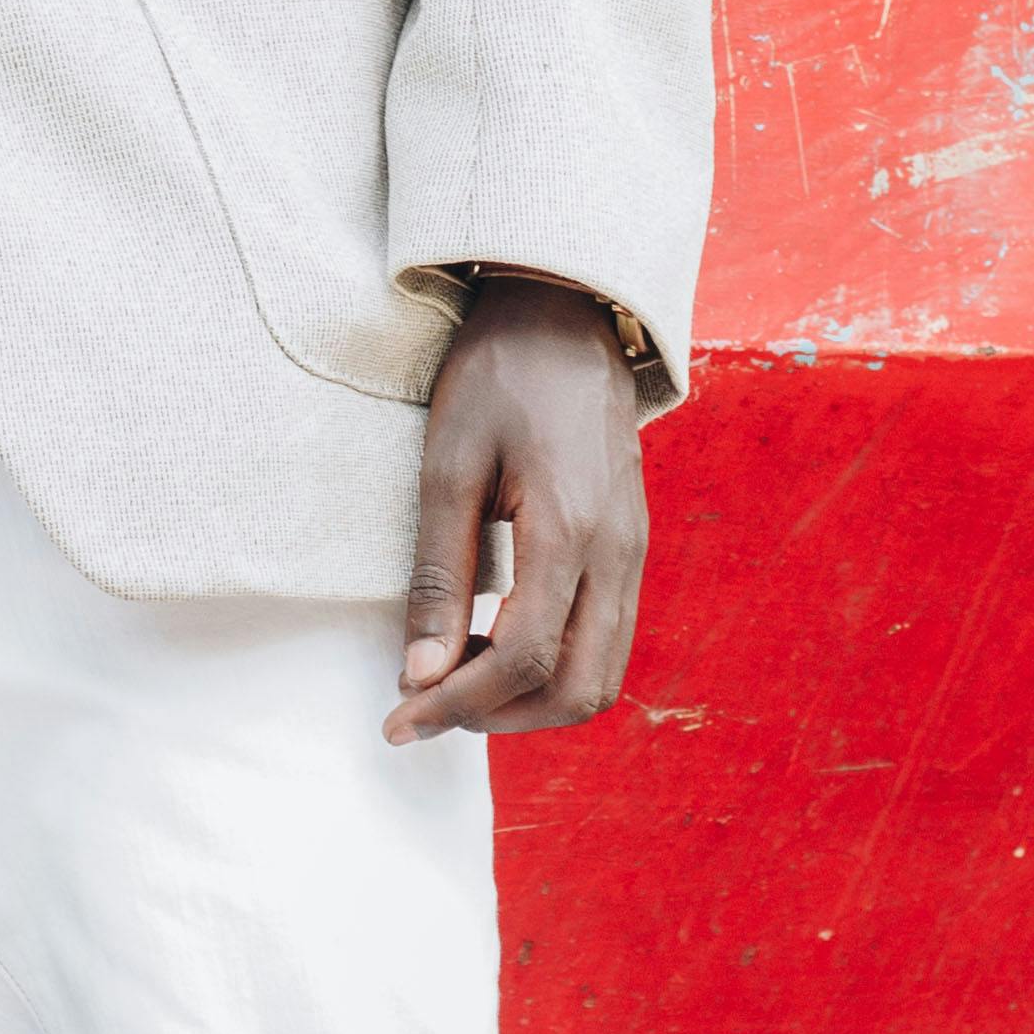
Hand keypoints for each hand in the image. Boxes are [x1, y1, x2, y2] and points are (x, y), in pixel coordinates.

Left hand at [384, 276, 646, 743]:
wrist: (565, 313)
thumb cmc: (497, 376)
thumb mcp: (447, 464)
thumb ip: (438, 574)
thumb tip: (420, 674)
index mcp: (570, 529)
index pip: (523, 659)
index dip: (457, 705)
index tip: (398, 719)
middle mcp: (618, 553)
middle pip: (577, 691)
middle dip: (498, 718)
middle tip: (426, 705)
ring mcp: (634, 552)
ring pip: (601, 677)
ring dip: (531, 701)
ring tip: (460, 674)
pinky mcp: (632, 547)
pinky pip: (607, 640)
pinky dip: (555, 667)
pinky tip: (498, 641)